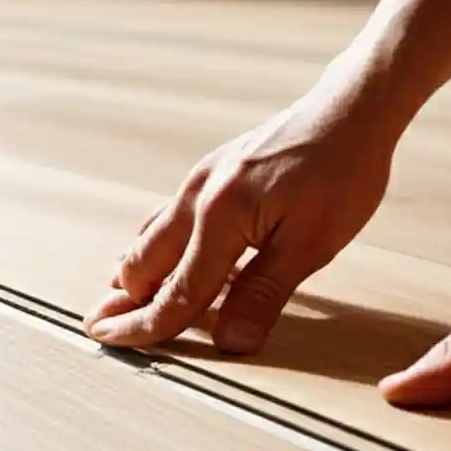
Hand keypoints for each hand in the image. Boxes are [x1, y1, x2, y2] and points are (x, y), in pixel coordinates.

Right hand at [86, 71, 399, 353]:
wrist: (351, 108)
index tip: (109, 342)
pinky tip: (170, 259)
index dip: (143, 326)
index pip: (175, 292)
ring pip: (151, 236)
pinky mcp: (214, 171)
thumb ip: (264, 294)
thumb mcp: (311, 243)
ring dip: (136, 272)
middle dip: (123, 299)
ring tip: (119, 297)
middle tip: (99, 326)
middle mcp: (198, 197)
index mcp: (219, 218)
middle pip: (145, 262)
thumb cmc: (341, 171)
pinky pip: (171, 217)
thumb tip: (229, 342)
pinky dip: (160, 247)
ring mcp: (202, 180)